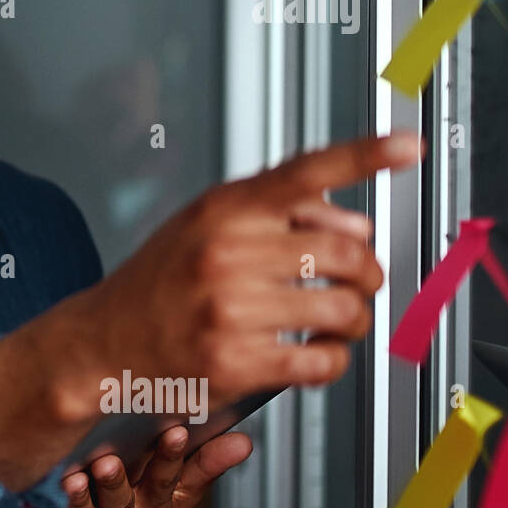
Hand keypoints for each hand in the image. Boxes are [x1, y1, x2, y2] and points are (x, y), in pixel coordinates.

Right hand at [0, 132, 421, 490]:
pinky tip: (314, 351)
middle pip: (348, 252)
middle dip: (366, 274)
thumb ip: (274, 214)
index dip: (365, 155)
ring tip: (333, 322)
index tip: (406, 146)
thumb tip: (354, 220)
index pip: (304, 172)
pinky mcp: (236, 361)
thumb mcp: (202, 227)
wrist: (101, 343)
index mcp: (221, 211)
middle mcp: (226, 253)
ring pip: (345, 308)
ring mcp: (231, 308)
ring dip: (353, 320)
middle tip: (357, 283)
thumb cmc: (154, 285)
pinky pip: (323, 359)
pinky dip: (332, 359)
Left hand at [6, 427, 252, 507]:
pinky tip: (43, 498)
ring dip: (81, 501)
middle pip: (123, 503)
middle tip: (110, 461)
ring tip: (75, 480)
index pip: (168, 481)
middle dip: (118, 483)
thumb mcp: (178, 501)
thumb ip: (205, 467)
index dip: (173, 457)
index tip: (176, 431)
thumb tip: (243, 441)